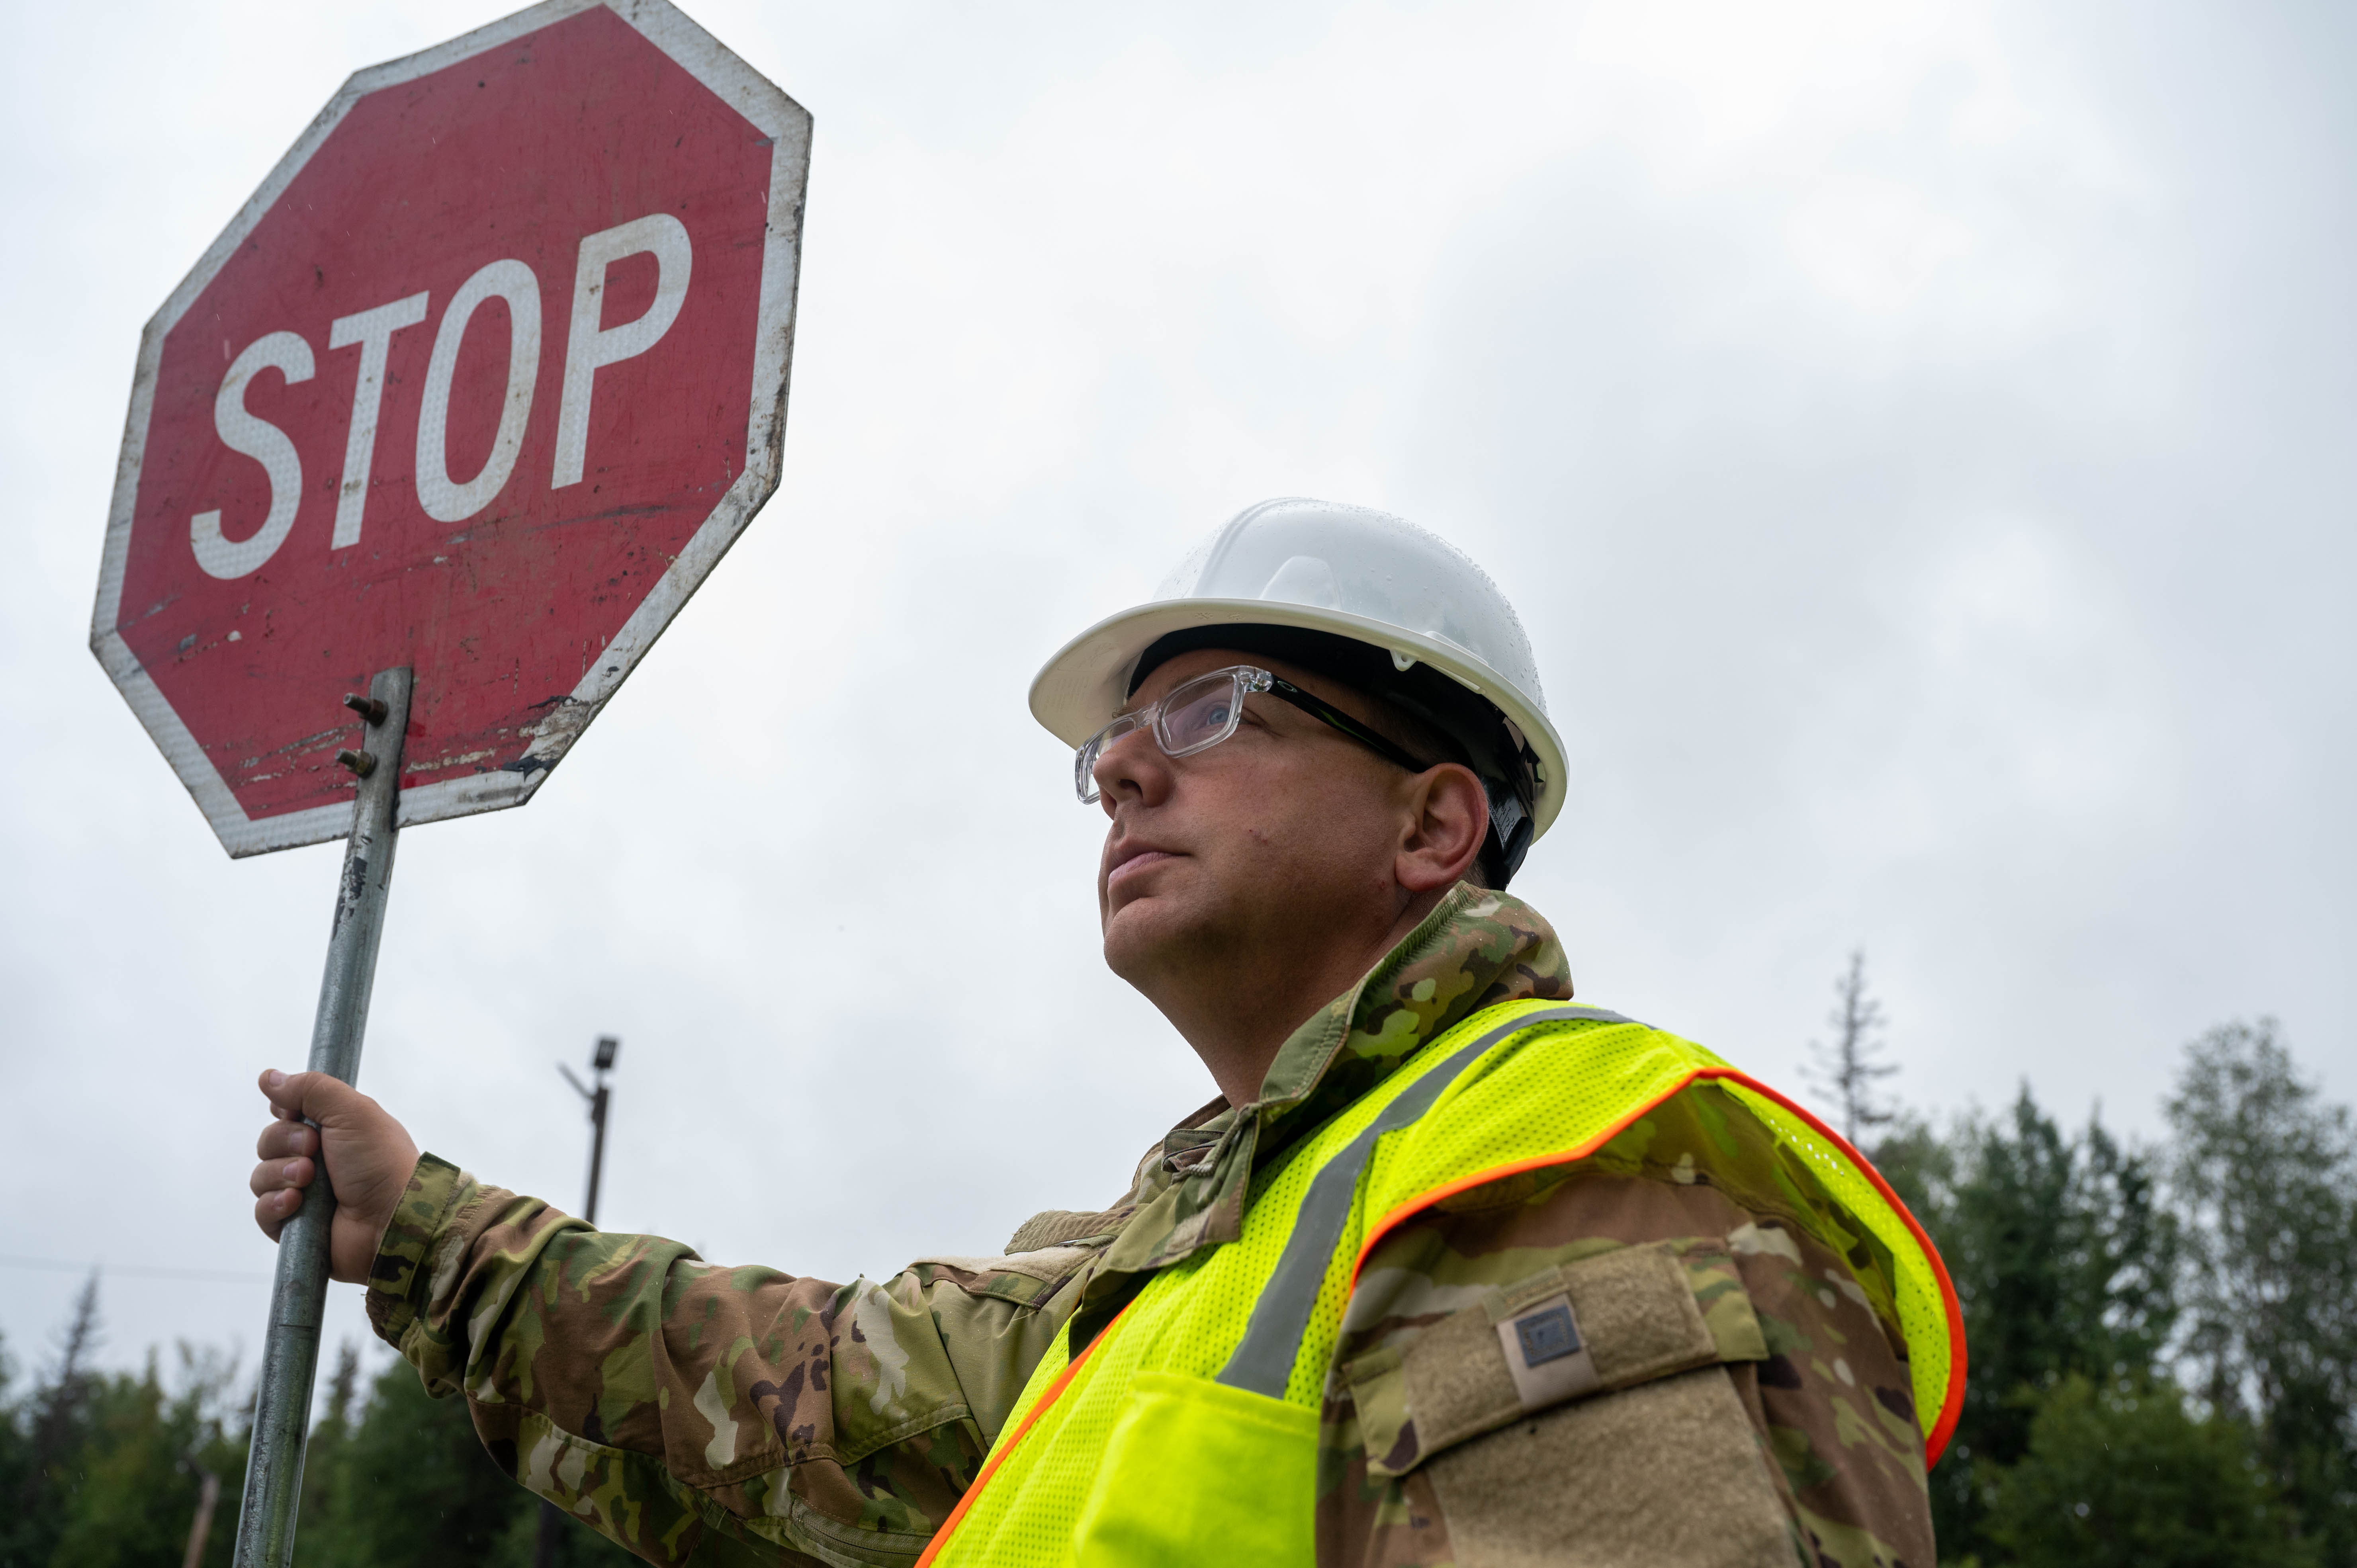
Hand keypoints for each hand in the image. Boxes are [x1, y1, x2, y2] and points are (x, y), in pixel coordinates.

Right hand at [249, 1069, 420, 1283]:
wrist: (392, 1218)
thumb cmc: (380, 1162)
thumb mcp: (352, 1111)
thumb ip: (311, 1089)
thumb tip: (269, 1077)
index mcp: (331, 1130)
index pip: (285, 1113)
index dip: (285, 1112)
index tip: (296, 1113)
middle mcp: (315, 1160)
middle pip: (268, 1141)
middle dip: (285, 1142)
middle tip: (313, 1149)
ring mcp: (303, 1194)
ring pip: (261, 1176)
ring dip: (281, 1173)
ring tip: (309, 1179)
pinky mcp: (294, 1225)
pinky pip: (262, 1211)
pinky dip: (275, 1205)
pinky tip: (295, 1204)